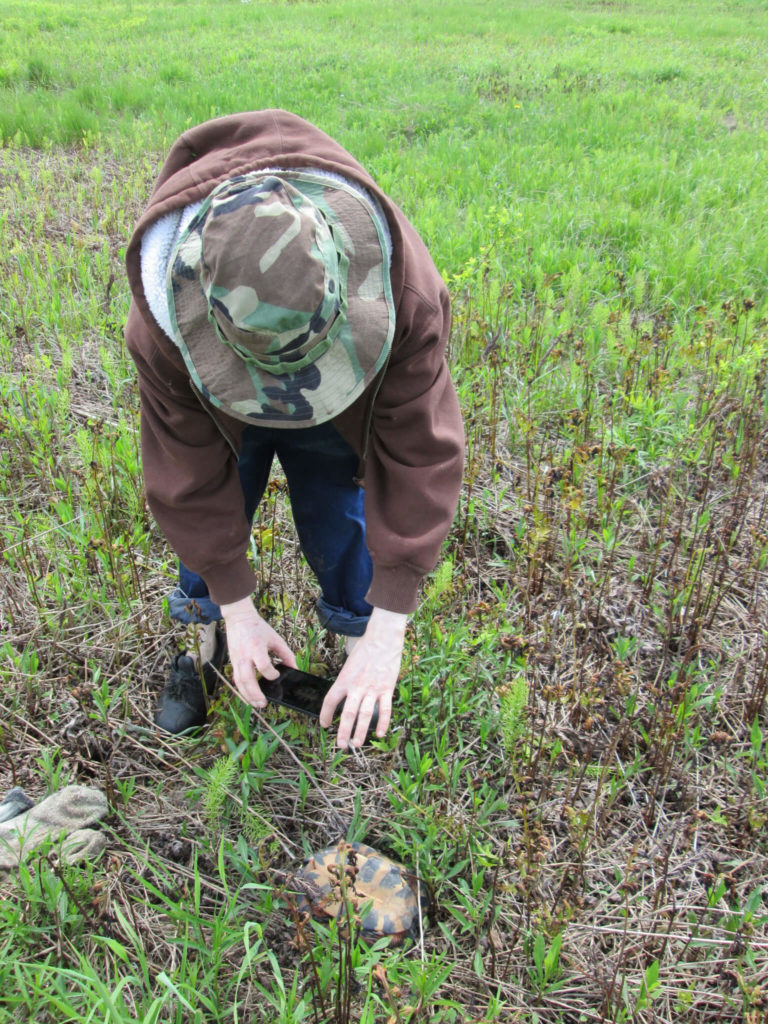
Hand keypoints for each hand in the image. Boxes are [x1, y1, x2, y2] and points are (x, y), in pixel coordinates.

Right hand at [220, 596, 296, 707]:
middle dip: (255, 693)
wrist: (239, 619)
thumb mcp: (275, 638)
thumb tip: (294, 668)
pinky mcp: (232, 662)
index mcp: (256, 647)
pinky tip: (250, 696)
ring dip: (247, 695)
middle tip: (264, 703)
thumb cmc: (258, 628)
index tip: (277, 675)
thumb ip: (286, 654)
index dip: (271, 674)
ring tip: (257, 704)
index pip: (263, 665)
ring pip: (239, 682)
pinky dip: (242, 690)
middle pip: (247, 678)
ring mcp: (236, 659)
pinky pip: (236, 679)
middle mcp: (244, 655)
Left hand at [319, 607, 407, 748]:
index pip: (330, 701)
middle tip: (340, 745)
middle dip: (343, 732)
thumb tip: (342, 696)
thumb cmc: (365, 649)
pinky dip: (383, 723)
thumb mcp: (349, 665)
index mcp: (344, 680)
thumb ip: (347, 682)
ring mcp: (373, 689)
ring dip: (361, 732)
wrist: (383, 639)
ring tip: (357, 744)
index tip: (324, 725)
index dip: (325, 715)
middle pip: (348, 714)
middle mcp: (357, 686)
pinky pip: (385, 709)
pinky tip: (380, 733)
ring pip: (365, 715)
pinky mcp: (387, 689)